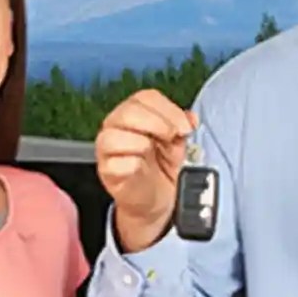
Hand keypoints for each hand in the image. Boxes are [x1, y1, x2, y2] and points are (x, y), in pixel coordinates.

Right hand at [95, 89, 196, 251]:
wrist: (156, 199)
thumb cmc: (161, 166)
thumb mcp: (176, 142)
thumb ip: (181, 126)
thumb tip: (191, 117)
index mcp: (133, 113)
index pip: (145, 98)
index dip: (168, 109)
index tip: (186, 126)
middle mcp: (115, 126)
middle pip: (128, 112)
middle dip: (157, 123)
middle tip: (173, 137)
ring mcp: (107, 150)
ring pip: (113, 136)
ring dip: (141, 143)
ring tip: (153, 152)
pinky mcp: (106, 172)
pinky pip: (115, 163)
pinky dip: (133, 164)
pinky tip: (143, 167)